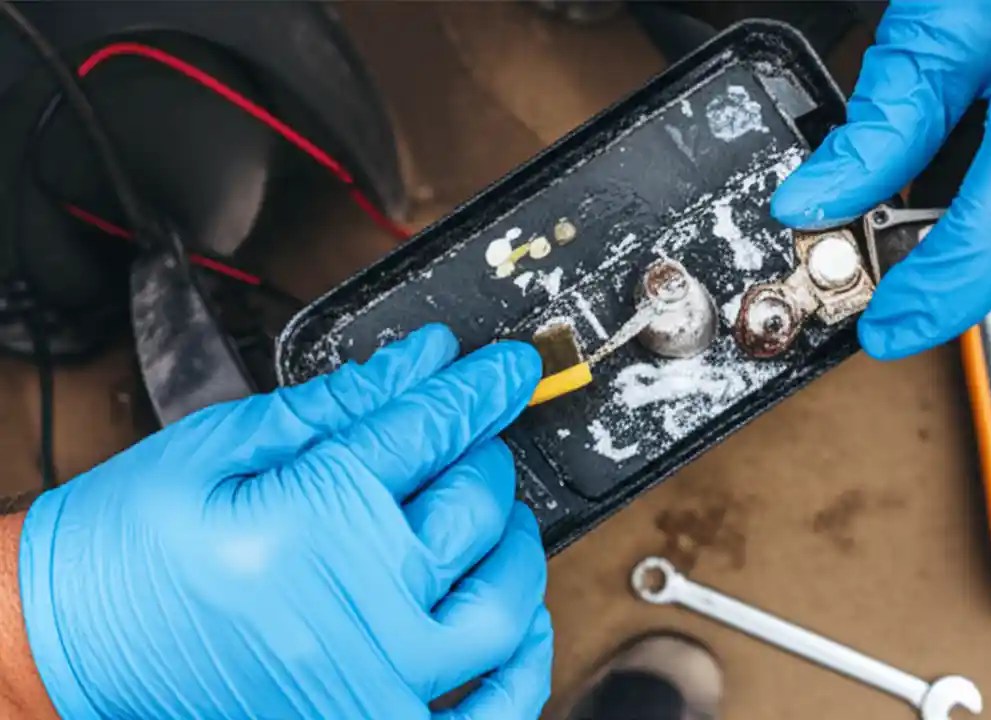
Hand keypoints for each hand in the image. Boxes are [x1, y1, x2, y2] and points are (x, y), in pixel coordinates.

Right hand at [18, 326, 551, 718]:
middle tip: (469, 437)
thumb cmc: (128, 546)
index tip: (511, 369)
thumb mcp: (223, 445)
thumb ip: (342, 402)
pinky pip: (487, 713)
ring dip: (516, 547)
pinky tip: (521, 620)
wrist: (62, 646)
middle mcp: (349, 609)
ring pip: (500, 607)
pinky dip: (523, 668)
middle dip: (485, 456)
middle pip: (474, 510)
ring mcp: (366, 683)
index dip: (481, 388)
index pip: (432, 433)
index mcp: (306, 522)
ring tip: (495, 516)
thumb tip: (430, 360)